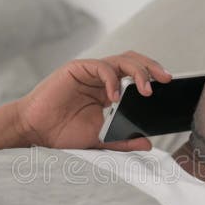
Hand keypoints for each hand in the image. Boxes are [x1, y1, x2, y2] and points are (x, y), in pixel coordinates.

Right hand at [15, 51, 172, 150]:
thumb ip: (122, 140)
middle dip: (152, 67)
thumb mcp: (99, 140)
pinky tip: (115, 97)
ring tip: (147, 89)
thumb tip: (148, 143)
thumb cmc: (62, 134)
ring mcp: (90, 72)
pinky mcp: (76, 69)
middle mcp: (102, 78)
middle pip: (133, 62)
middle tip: (166, 80)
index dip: (153, 77)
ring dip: (138, 72)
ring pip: (121, 60)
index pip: (136, 76)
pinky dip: (113, 80)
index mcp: (109, 91)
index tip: (169, 88)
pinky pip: (102, 67)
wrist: (34, 133)